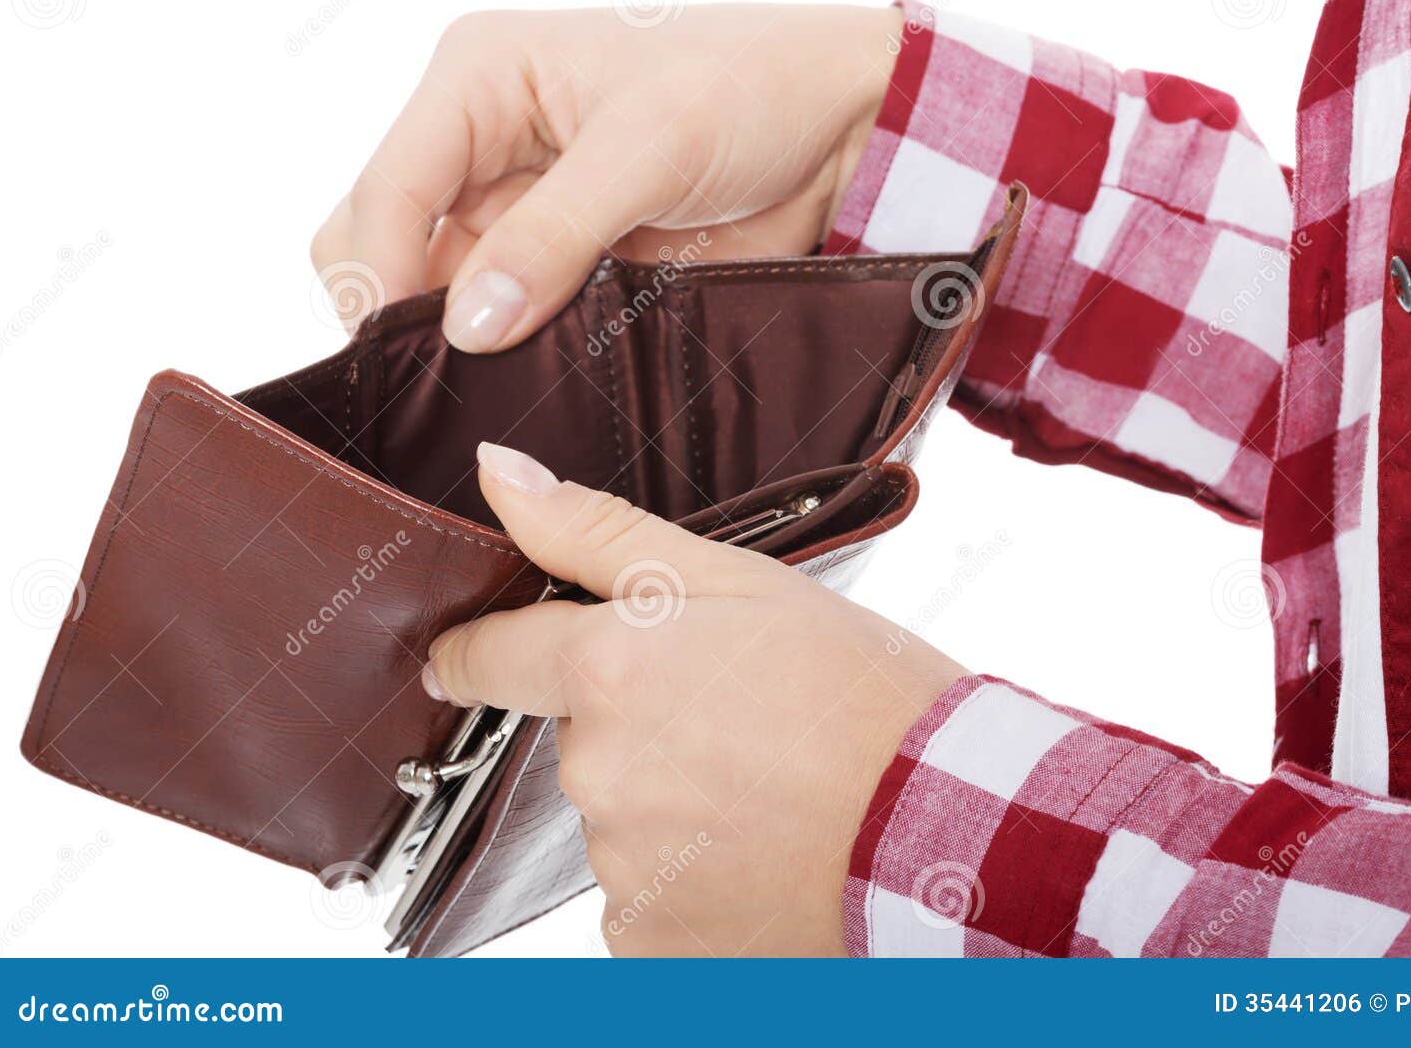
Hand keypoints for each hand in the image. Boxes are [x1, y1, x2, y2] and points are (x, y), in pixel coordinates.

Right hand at [312, 4, 900, 350]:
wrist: (843, 128)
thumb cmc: (751, 90)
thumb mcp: (650, 148)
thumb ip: (551, 236)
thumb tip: (465, 329)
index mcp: (479, 77)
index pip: (386, 188)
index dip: (381, 274)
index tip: (414, 354)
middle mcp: (481, 141)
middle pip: (385, 240)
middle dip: (403, 311)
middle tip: (451, 381)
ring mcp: (519, 209)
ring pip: (436, 290)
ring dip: (457, 343)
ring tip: (495, 392)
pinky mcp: (561, 263)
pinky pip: (502, 319)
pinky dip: (505, 356)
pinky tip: (528, 386)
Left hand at [423, 442, 965, 954]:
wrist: (944, 824)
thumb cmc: (858, 689)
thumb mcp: (739, 580)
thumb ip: (599, 532)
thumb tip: (497, 471)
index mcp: (607, 673)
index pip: (488, 660)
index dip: (475, 654)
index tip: (465, 658)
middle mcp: (597, 772)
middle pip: (582, 741)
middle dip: (639, 728)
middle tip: (738, 722)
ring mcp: (623, 865)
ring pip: (621, 821)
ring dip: (672, 805)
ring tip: (768, 792)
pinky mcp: (653, 939)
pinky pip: (646, 897)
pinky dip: (691, 878)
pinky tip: (760, 853)